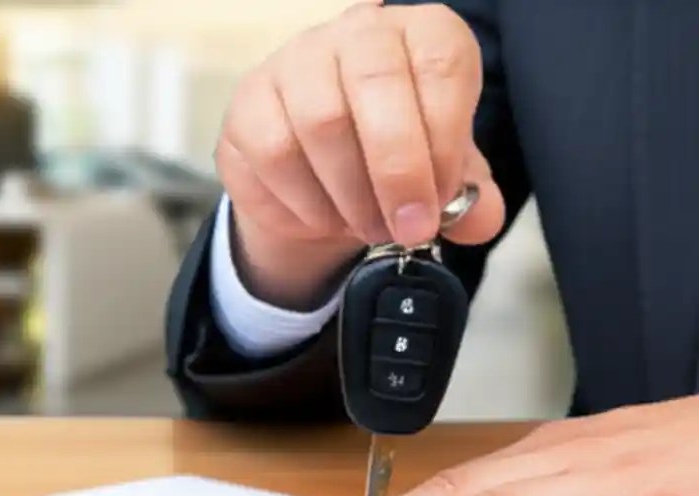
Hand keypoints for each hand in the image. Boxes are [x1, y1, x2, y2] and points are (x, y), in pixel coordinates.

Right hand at [216, 1, 505, 308]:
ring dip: (350, 195)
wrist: (318, 168)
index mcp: (419, 33)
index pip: (440, 64)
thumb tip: (480, 219)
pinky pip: (272, 155)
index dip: (444, 139)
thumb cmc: (389, 156)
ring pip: (319, 123)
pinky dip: (304, 202)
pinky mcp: (248, 103)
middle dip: (397, 171)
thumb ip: (469, 196)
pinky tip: (324, 219)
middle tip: (408, 228)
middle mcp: (355, 33)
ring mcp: (293, 63)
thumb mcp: (441, 173)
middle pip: (376, 86)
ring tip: (368, 229)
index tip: (444, 199)